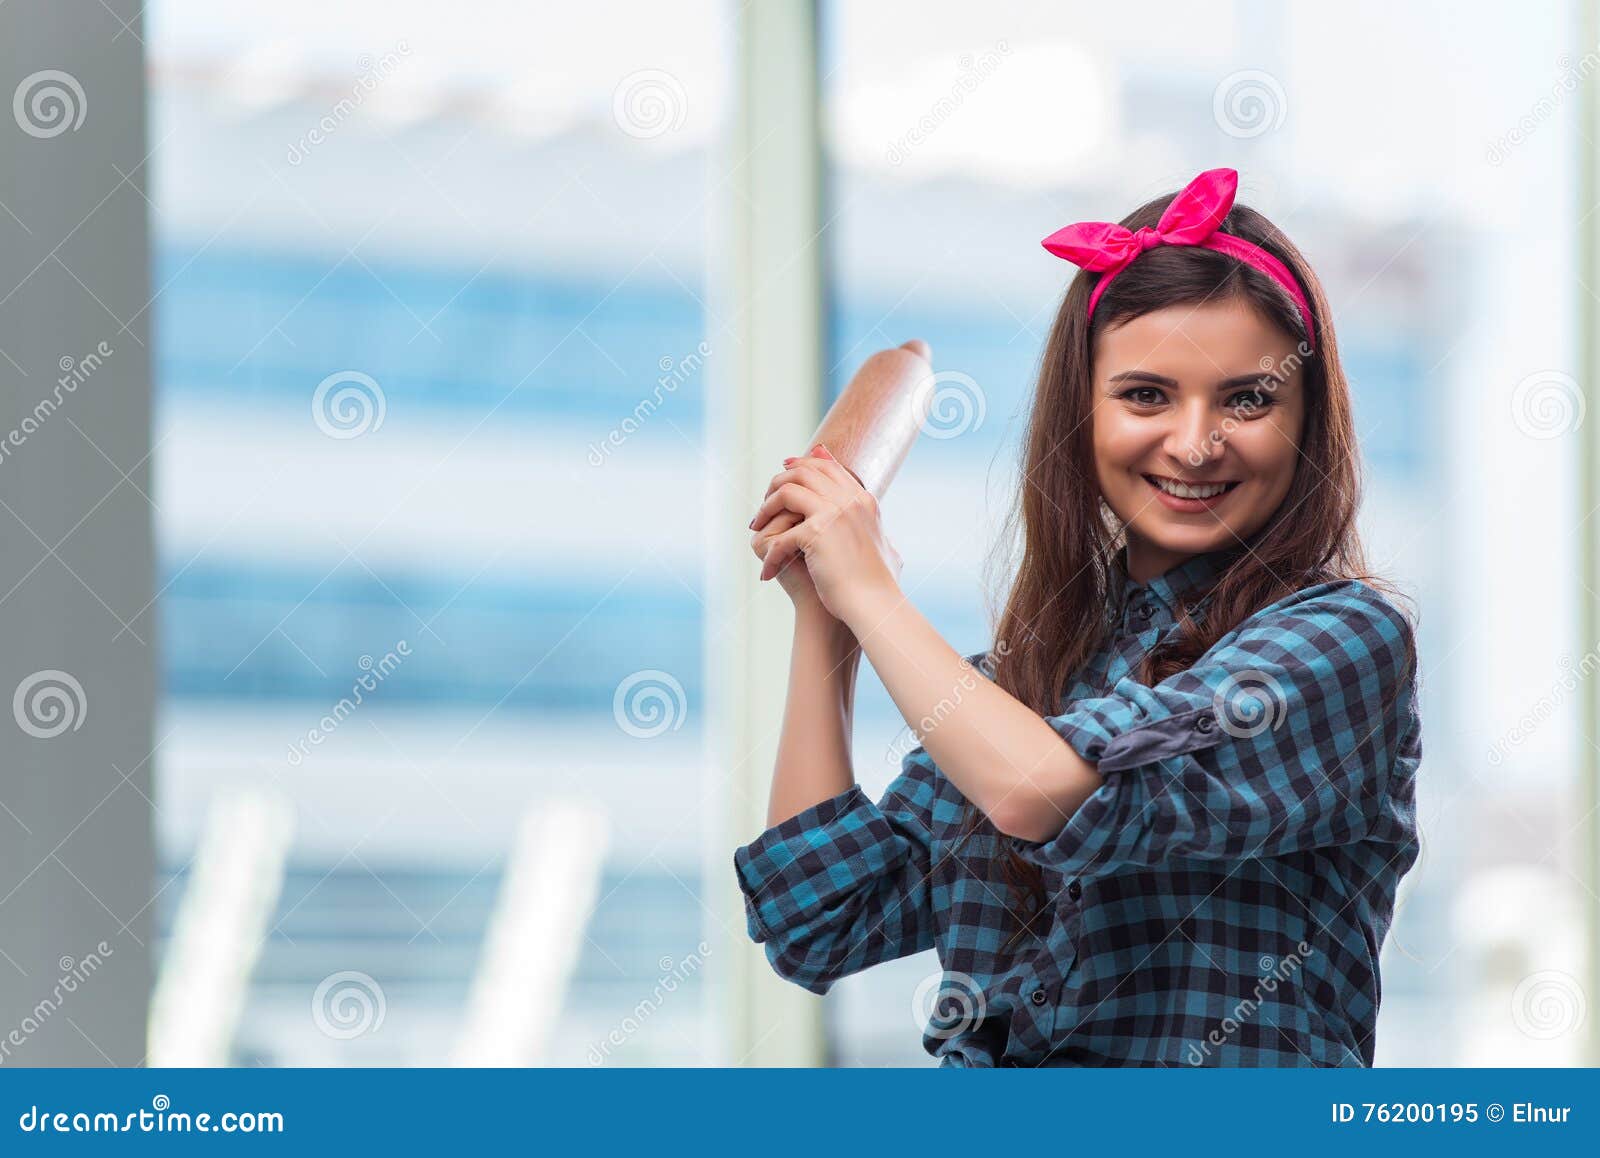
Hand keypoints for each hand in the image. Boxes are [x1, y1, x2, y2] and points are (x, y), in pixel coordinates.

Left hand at [749, 443, 902, 627]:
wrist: (876, 604)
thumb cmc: (880, 584)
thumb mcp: (886, 546)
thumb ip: (876, 529)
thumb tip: (878, 524)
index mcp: (864, 501)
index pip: (829, 466)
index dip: (803, 464)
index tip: (784, 470)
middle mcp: (850, 501)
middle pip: (805, 471)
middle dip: (779, 482)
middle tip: (766, 500)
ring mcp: (834, 514)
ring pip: (787, 491)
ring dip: (767, 507)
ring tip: (757, 526)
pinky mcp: (817, 533)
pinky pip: (781, 537)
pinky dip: (771, 555)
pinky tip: (768, 572)